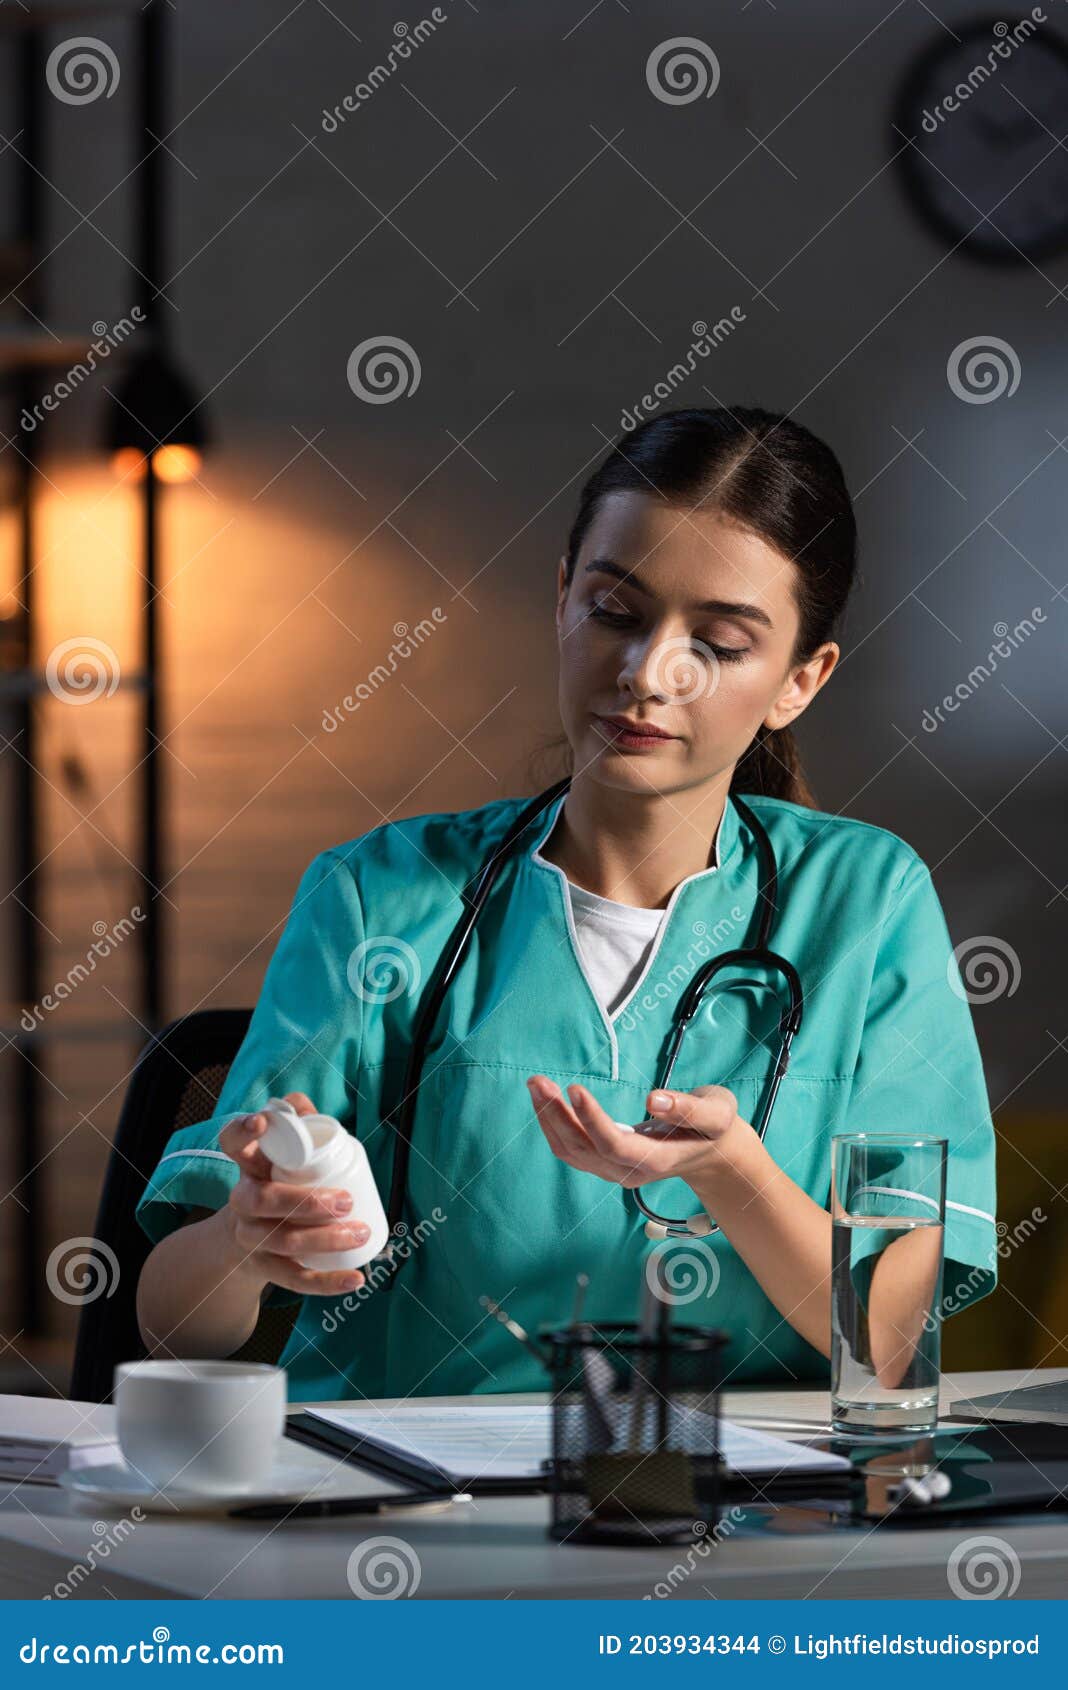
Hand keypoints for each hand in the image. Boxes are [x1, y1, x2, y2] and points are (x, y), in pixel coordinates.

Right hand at [218, 1091, 368, 1295]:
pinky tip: (356, 1279)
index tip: (262, 1121)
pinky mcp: (264, 1269)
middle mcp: (242, 1200)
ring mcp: (251, 1237)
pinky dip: (327, 1283)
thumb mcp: (280, 1153)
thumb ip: (295, 1123)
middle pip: (264, 1200)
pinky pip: (294, 1279)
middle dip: (307, 1201)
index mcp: (247, 1165)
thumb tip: (302, 1104)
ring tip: (360, 1232)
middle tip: (346, 1200)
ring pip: (282, 1241)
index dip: (242, 1131)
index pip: (232, 1142)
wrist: (244, 1240)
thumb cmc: (275, 1183)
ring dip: (325, 1239)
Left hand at [525, 1075, 752, 1193]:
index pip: (614, 1144)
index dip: (592, 1119)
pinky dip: (554, 1125)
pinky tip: (546, 1100)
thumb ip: (689, 1109)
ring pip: (571, 1151)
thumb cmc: (714, 1129)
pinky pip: (571, 1149)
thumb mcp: (716, 1113)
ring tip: (536, 1085)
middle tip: (538, 1081)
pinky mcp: (605, 1162)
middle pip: (583, 1150)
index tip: (575, 1088)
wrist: (713, 1155)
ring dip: (549, 1119)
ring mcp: (614, 1171)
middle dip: (556, 1116)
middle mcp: (629, 1171)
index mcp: (656, 1160)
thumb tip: (656, 1099)